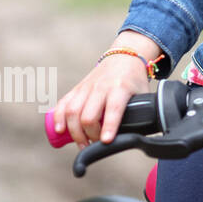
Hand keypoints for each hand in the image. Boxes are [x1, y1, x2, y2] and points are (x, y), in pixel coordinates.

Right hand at [52, 31, 159, 146]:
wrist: (124, 57)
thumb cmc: (134, 80)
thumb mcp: (143, 94)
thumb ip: (143, 113)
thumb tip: (144, 135)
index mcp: (121, 88)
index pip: (113, 109)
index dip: (109, 126)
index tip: (106, 141)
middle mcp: (101, 87)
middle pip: (88, 115)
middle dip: (89, 134)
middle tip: (94, 144)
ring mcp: (87, 87)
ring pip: (72, 111)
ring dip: (73, 131)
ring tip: (81, 143)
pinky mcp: (77, 88)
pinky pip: (63, 104)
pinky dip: (58, 118)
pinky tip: (60, 130)